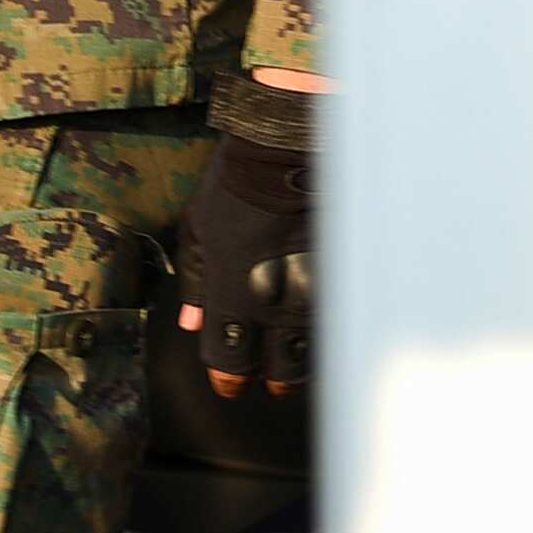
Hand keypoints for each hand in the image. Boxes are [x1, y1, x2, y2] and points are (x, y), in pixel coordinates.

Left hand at [174, 70, 318, 400]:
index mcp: (232, 299)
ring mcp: (313, 294)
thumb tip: (191, 323)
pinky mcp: (340, 278)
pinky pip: (333, 320)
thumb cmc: (233, 188)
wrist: (287, 150)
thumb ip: (194, 283)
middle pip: (278, 371)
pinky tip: (318, 329)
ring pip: (312, 351)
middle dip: (271, 380)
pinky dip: (324, 331)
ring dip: (300, 362)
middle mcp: (275, 306)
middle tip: (268, 381)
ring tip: (292, 360)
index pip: (230, 363)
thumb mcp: (198, 231)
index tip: (230, 382)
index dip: (228, 379)